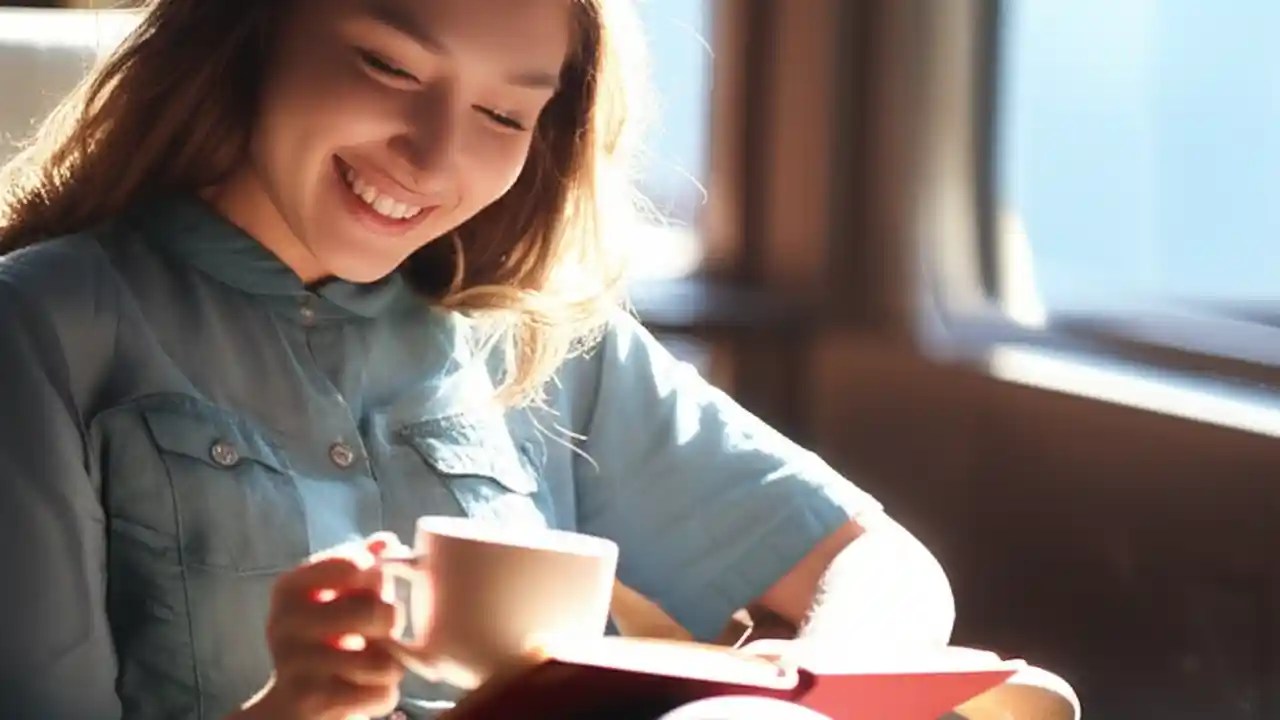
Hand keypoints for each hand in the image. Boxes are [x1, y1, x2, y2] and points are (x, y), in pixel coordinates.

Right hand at [238, 533, 410, 719]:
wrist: (293, 704)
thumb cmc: (326, 637)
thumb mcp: (340, 596)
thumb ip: (364, 565)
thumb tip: (386, 542)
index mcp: (289, 588)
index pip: (354, 564)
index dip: (378, 577)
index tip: (372, 587)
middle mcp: (284, 623)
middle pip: (375, 611)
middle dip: (390, 623)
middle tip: (378, 629)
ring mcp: (295, 665)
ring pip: (384, 661)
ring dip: (390, 665)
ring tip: (371, 663)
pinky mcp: (311, 703)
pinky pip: (381, 693)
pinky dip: (382, 694)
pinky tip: (362, 690)